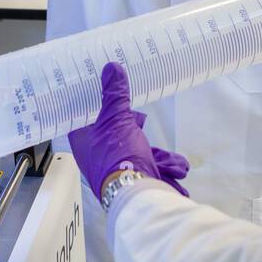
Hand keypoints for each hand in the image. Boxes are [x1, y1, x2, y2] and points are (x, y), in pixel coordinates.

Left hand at [68, 63, 189, 199]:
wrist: (138, 195)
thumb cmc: (118, 154)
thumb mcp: (116, 118)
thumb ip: (115, 95)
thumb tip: (111, 67)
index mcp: (85, 142)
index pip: (83, 119)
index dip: (92, 106)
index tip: (102, 92)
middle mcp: (98, 157)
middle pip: (115, 136)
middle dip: (136, 133)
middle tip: (139, 120)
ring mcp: (117, 171)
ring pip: (139, 154)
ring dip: (159, 157)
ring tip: (170, 160)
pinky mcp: (136, 181)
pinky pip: (152, 170)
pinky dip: (166, 169)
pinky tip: (178, 171)